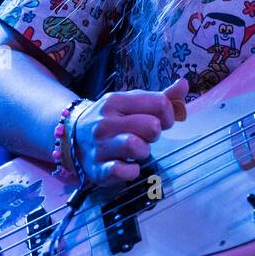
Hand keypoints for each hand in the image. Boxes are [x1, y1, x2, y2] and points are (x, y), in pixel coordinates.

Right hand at [70, 78, 188, 185]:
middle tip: (145, 136)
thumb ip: (160, 97)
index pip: (159, 103)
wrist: (70, 137)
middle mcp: (105, 122)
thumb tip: (184, 84)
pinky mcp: (98, 169)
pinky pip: (124, 172)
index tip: (161, 121)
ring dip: (144, 151)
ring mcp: (100, 146)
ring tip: (136, 150)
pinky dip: (132, 171)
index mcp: (116, 101)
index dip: (168, 115)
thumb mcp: (130, 103)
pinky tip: (128, 166)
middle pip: (152, 126)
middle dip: (154, 133)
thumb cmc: (111, 119)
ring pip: (137, 146)